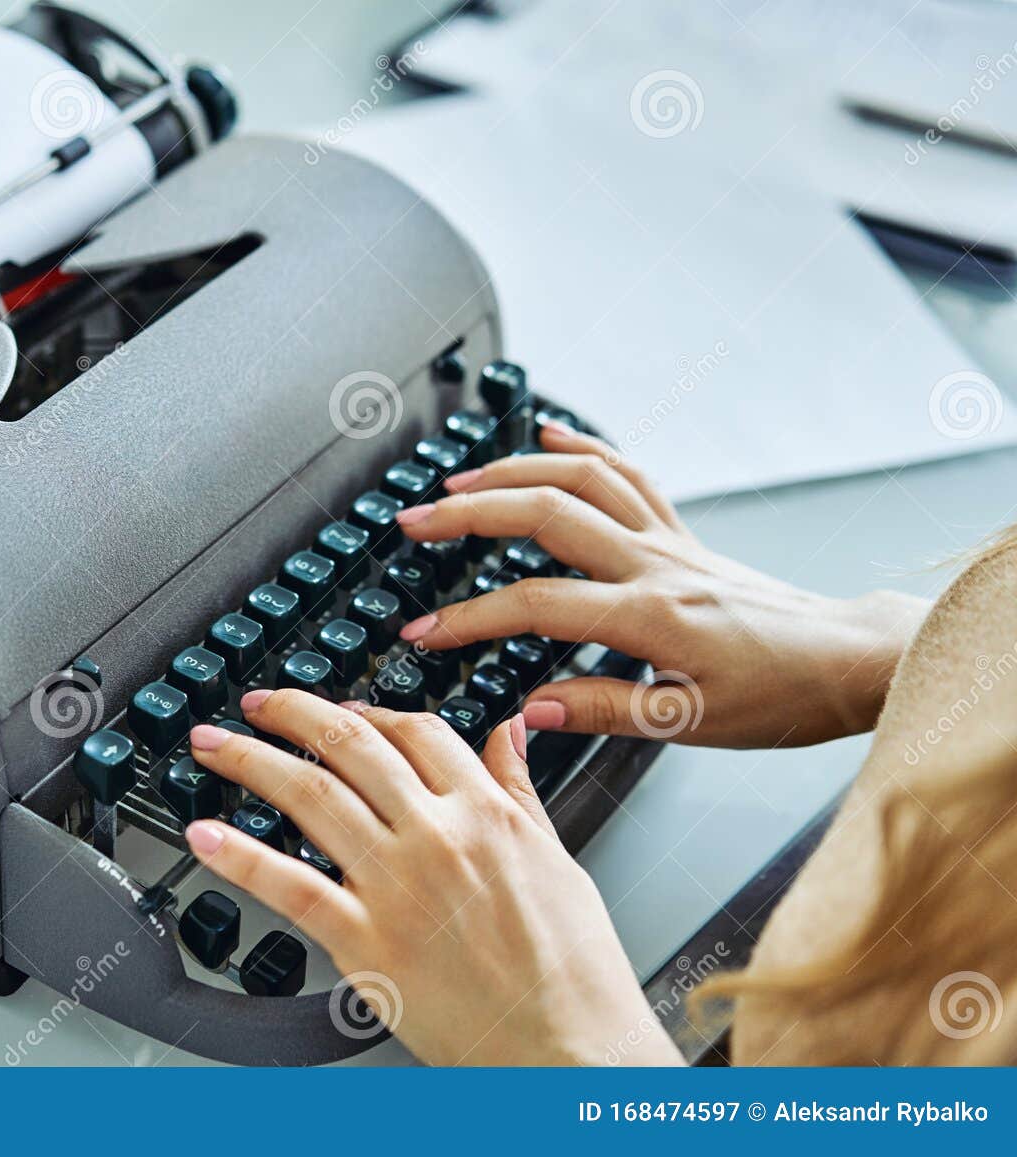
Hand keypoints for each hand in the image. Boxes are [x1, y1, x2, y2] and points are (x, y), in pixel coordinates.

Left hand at [183, 690, 680, 1065]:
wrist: (569, 1049)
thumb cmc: (572, 969)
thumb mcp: (557, 857)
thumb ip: (519, 788)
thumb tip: (511, 729)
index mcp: (484, 812)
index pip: (413, 731)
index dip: (366, 711)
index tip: (340, 710)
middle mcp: (435, 835)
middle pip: (348, 745)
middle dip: (292, 713)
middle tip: (259, 703)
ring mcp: (395, 885)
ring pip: (308, 796)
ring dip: (250, 760)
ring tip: (212, 745)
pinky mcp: (365, 940)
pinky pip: (289, 885)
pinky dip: (240, 856)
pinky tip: (204, 835)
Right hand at [393, 421, 927, 747]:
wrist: (849, 660)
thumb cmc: (781, 695)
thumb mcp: (692, 724)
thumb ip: (605, 710)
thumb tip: (531, 707)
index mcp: (652, 617)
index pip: (538, 606)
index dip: (471, 617)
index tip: (424, 631)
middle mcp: (655, 564)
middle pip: (547, 514)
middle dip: (470, 513)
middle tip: (415, 523)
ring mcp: (668, 539)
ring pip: (582, 477)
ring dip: (513, 469)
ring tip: (458, 481)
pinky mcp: (680, 533)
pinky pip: (628, 471)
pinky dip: (583, 445)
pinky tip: (549, 433)